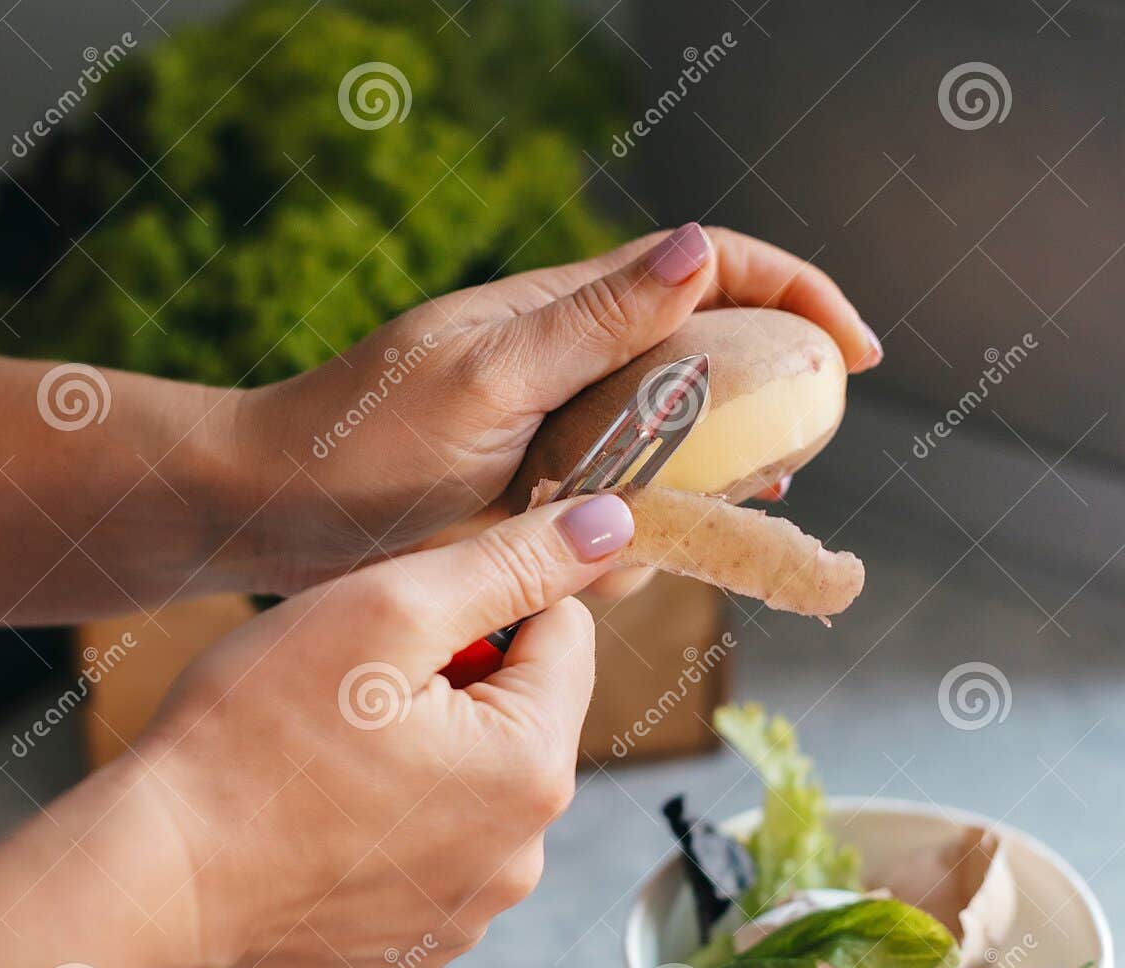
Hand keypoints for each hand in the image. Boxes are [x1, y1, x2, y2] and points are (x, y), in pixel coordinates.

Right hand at [129, 493, 634, 967]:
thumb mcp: (387, 611)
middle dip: (453, 684)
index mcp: (533, 768)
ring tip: (325, 758)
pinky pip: (430, 857)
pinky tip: (320, 822)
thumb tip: (611, 526)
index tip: (400, 628)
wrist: (149, 878)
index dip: (481, 606)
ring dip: (422, 756)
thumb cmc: (251, 738)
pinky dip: (389, 830)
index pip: (562, 634)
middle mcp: (522, 858)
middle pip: (518, 715)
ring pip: (473, 787)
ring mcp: (467, 915)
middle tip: (349, 689)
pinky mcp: (414, 950)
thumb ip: (513, 564)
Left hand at [230, 225, 879, 592]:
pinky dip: (647, 528)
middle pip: (711, 351)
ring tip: (733, 509)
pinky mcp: (541, 488)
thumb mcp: (481, 380)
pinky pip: (625, 501)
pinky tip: (636, 558)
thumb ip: (589, 325)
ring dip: (714, 473)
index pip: (708, 268)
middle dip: (770, 396)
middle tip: (794, 456)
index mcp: (565, 311)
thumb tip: (697, 253)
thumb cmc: (357, 438)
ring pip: (677, 435)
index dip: (795, 293)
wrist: (272, 511)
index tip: (852, 353)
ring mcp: (560, 427)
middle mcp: (574, 361)